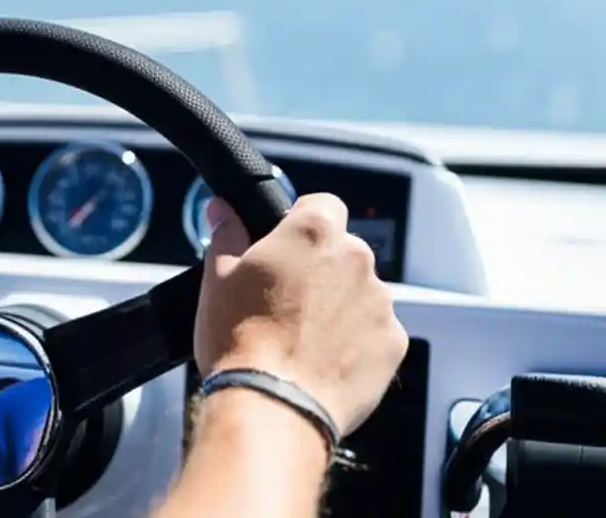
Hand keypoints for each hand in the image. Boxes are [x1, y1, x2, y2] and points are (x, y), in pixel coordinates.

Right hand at [194, 193, 408, 436]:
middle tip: (285, 301)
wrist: (272, 406)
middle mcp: (355, 259)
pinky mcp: (393, 343)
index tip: (286, 247)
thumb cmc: (241, 341)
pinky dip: (355, 341)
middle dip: (320, 269)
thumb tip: (224, 208)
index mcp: (313, 233)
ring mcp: (380, 302)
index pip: (322, 204)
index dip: (301, 223)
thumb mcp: (217, 278)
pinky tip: (323, 360)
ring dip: (339, 306)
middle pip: (343, 251)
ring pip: (359, 292)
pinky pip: (375, 331)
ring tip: (302, 338)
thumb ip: (227, 233)